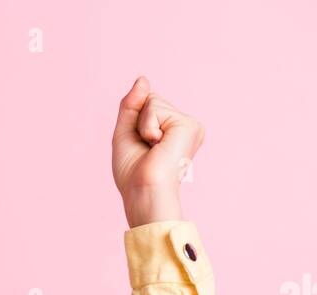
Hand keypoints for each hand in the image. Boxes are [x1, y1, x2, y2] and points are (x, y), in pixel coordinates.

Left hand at [111, 76, 204, 227]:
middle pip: (151, 98)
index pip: (148, 104)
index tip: (142, 147)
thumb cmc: (134, 174)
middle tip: (146, 149)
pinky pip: (155, 107)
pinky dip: (147, 126)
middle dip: (138, 122)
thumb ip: (132, 104)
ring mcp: (189, 125)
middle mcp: (184, 127)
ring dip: (142, 126)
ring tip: (153, 148)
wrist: (144, 192)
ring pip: (152, 100)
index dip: (135, 122)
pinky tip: (158, 146)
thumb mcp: (126, 133)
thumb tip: (143, 78)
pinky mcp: (190, 125)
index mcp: (172, 131)